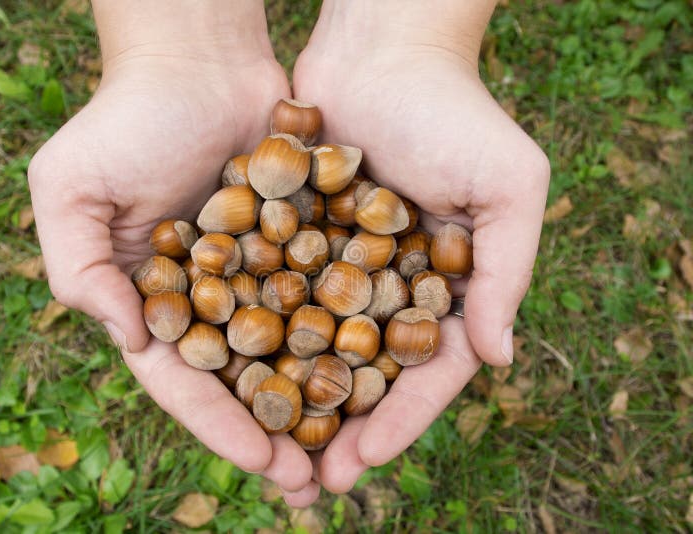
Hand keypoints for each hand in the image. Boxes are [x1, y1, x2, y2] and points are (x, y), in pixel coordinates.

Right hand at [28, 8, 315, 494]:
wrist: (197, 57)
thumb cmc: (125, 117)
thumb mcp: (69, 189)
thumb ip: (79, 269)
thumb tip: (130, 339)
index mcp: (155, 299)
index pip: (186, 379)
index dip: (221, 425)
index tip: (263, 465)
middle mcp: (210, 294)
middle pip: (246, 378)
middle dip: (277, 432)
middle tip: (315, 485)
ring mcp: (258, 268)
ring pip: (295, 347)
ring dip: (321, 399)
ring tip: (357, 447)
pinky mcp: (301, 239)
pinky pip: (329, 292)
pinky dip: (352, 332)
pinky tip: (384, 372)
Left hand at [287, 4, 549, 504]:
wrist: (381, 48)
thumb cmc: (456, 112)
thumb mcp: (509, 185)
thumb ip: (507, 271)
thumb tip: (497, 360)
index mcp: (448, 286)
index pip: (426, 370)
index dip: (399, 419)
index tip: (362, 460)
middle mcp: (392, 284)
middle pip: (365, 372)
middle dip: (340, 427)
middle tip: (308, 481)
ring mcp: (341, 264)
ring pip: (315, 346)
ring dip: (293, 398)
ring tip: (265, 447)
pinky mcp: (294, 238)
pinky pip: (275, 295)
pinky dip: (256, 336)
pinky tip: (229, 377)